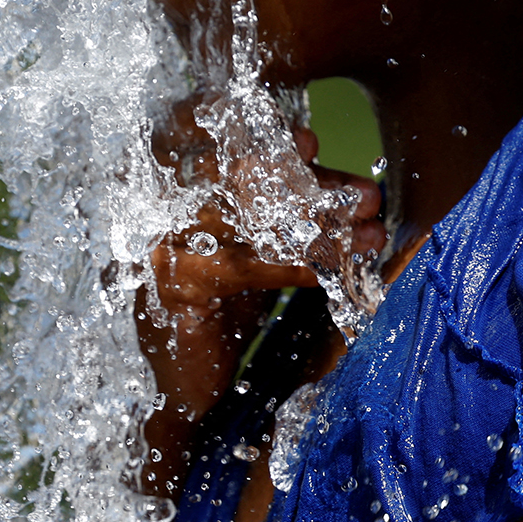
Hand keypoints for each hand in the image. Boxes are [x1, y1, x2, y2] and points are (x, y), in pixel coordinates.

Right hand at [135, 121, 382, 498]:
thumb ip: (280, 199)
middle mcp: (155, 202)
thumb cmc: (222, 304)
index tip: (309, 140)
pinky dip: (293, 263)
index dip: (259, 132)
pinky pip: (244, 264)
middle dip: (312, 184)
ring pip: (248, 215)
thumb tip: (325, 162)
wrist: (188, 389)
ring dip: (318, 224)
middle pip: (239, 172)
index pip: (205, 133)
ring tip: (367, 231)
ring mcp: (158, 242)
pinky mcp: (171, 285)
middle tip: (367, 196)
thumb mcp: (252, 240)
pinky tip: (333, 270)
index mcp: (166, 179)